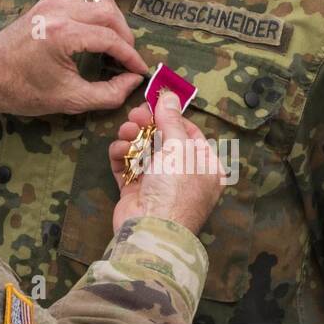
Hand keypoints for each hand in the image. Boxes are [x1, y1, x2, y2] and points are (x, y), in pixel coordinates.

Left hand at [0, 0, 148, 116]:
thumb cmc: (23, 91)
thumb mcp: (69, 99)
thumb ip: (107, 93)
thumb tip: (132, 81)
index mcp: (63, 34)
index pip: (110, 38)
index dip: (130, 56)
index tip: (140, 70)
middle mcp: (58, 11)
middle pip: (108, 10)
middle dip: (124, 34)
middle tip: (127, 57)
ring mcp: (50, 3)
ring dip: (111, 18)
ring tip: (114, 43)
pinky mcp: (45, 3)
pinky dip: (94, 12)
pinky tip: (95, 32)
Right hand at [108, 91, 223, 234]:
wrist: (151, 229)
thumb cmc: (175, 188)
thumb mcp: (179, 148)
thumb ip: (171, 119)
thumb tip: (169, 94)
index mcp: (205, 167)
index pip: (190, 134)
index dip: (172, 117)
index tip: (156, 105)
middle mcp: (183, 174)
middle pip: (163, 140)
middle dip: (148, 125)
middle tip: (135, 115)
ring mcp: (157, 183)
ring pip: (142, 150)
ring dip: (132, 137)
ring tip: (125, 132)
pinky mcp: (135, 190)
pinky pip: (126, 166)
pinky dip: (121, 155)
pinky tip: (119, 150)